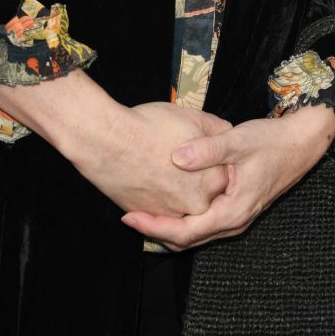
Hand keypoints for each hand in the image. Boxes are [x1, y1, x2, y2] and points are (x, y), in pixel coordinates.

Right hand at [0, 72, 231, 218]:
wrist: (107, 141)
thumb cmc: (149, 125)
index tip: (203, 153)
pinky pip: (163, 215)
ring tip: (166, 172)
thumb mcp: (190, 117)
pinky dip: (161, 203)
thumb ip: (216, 129)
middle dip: (198, 181)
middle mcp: (197, 203)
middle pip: (205, 195)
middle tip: (182, 163)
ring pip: (183, 208)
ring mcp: (172, 214)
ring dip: (179, 194)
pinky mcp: (149, 218)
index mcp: (212, 179)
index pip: (224, 177)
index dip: (213, 163)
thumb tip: (227, 133)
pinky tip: (153, 182)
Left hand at [120, 103, 334, 250]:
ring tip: (141, 212)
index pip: (186, 231)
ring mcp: (236, 217)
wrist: (302, 143)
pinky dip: (183, 218)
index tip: (129, 217)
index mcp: (232, 211)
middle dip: (156, 230)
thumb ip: (207, 149)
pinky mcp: (235, 207)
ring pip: (195, 233)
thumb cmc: (272, 141)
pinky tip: (168, 203)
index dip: (155, 226)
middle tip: (128, 216)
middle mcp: (234, 221)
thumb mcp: (238, 141)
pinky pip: (203, 223)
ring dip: (169, 226)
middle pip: (188, 239)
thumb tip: (176, 158)